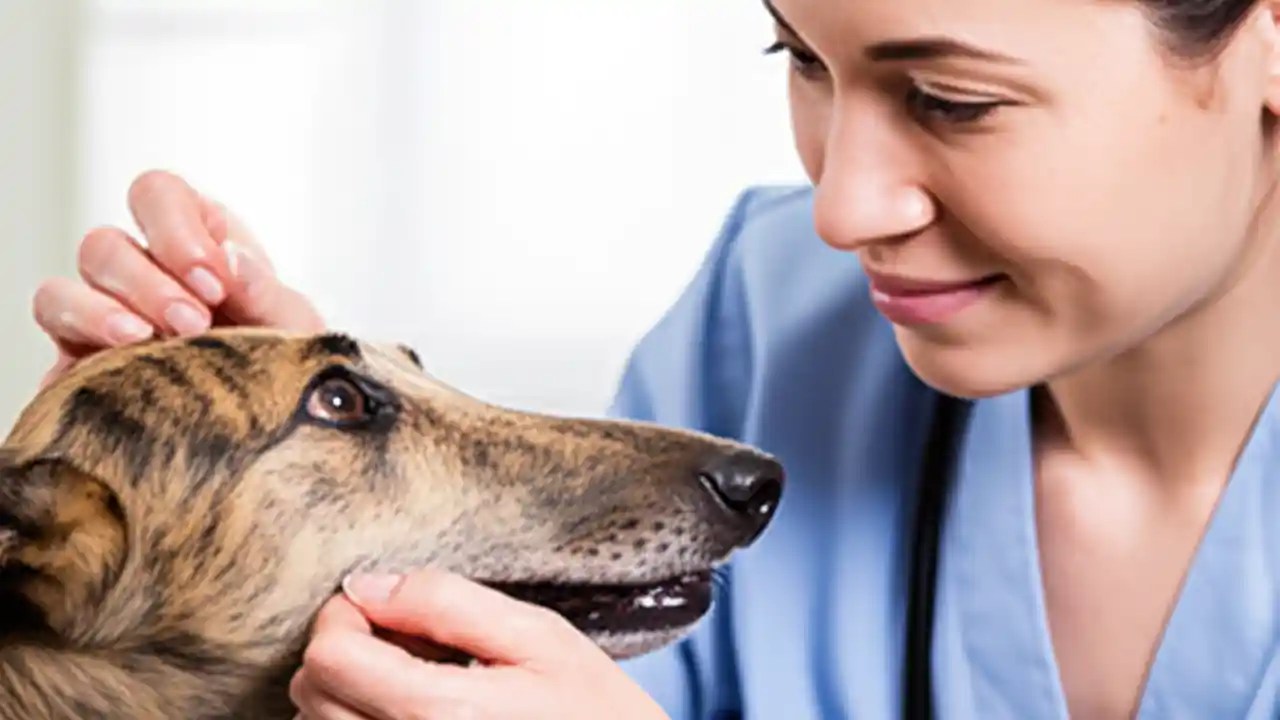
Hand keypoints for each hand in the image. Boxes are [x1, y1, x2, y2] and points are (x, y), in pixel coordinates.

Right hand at [32, 169, 324, 385]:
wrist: (270, 438)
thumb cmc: (281, 369)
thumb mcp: (292, 328)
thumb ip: (266, 292)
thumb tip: (233, 258)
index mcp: (193, 244)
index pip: (158, 195)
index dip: (177, 230)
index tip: (216, 283)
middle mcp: (138, 274)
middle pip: (103, 244)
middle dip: (151, 283)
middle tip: (196, 323)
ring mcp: (102, 319)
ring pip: (65, 288)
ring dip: (107, 311)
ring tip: (153, 341)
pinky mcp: (80, 366)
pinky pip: (55, 334)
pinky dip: (85, 334)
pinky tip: (126, 357)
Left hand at [289, 567, 669, 719]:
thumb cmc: (592, 710)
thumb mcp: (539, 637)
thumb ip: (449, 603)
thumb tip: (367, 584)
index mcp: (439, 715)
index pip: (329, 656)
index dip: (345, 613)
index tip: (384, 605)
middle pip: (312, 694)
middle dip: (345, 650)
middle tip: (406, 639)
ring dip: (348, 691)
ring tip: (416, 678)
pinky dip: (360, 719)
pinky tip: (413, 710)